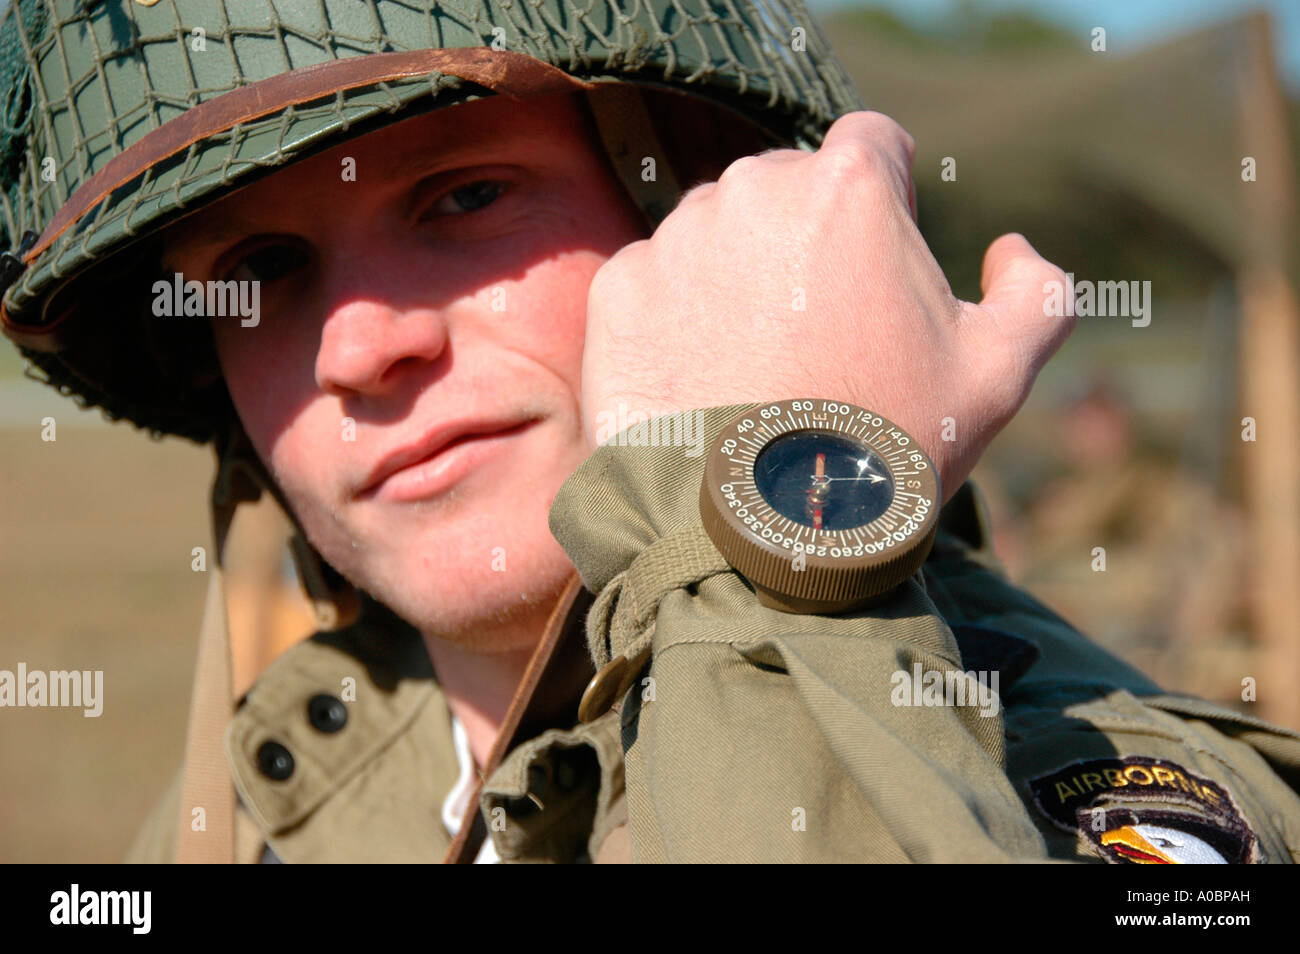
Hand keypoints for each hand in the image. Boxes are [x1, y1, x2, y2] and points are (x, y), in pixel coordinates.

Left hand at [581, 110, 1073, 502]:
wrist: (762, 534)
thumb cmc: (887, 450)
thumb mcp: (999, 376)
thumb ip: (1038, 293)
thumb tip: (1011, 249)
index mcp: (849, 185)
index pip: (873, 145)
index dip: (887, 199)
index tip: (878, 263)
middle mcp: (753, 189)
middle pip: (788, 188)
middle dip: (808, 242)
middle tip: (819, 336)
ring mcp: (676, 238)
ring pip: (718, 233)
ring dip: (740, 277)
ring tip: (759, 366)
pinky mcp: (618, 292)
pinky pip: (656, 282)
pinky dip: (678, 319)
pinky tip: (705, 380)